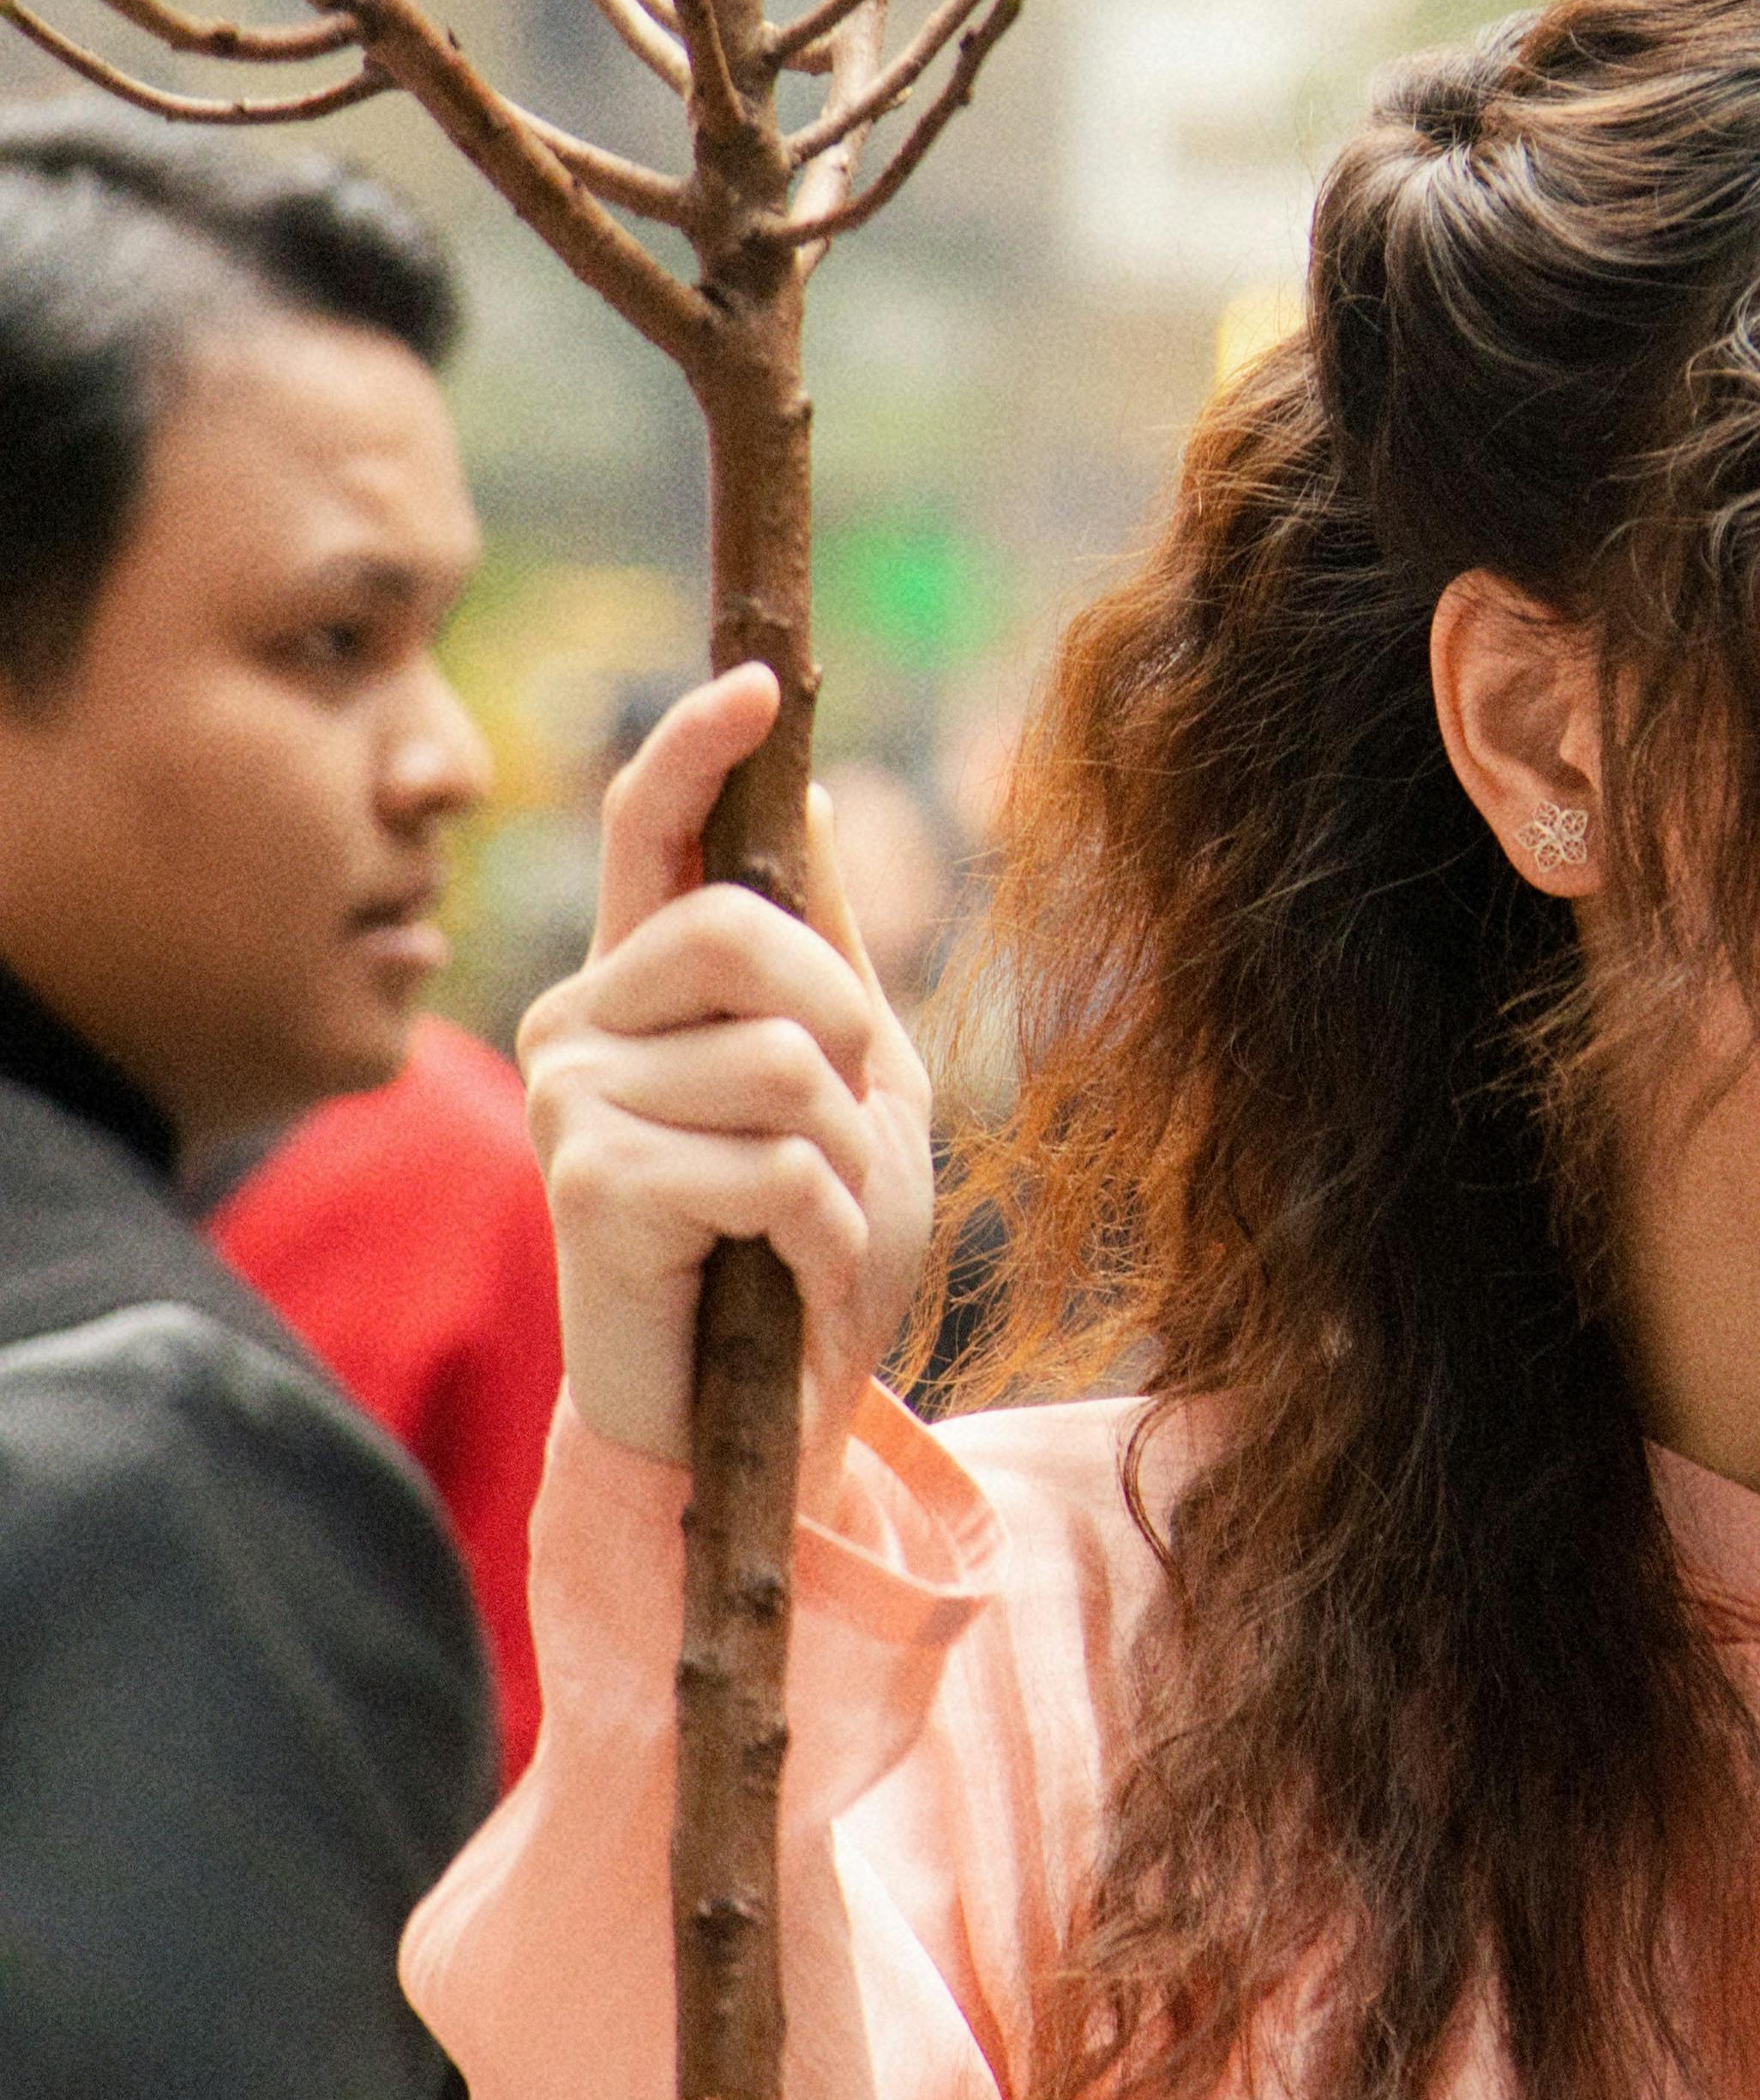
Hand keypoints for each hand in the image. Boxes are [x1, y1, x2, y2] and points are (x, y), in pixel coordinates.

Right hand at [520, 666, 936, 1480]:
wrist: (767, 1417)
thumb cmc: (803, 1248)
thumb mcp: (846, 1079)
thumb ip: (819, 950)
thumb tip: (808, 796)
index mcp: (641, 983)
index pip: (650, 830)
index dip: (698, 748)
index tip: (759, 682)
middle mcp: (581, 1023)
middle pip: (743, 932)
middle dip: (841, 1030)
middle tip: (845, 1129)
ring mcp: (572, 1102)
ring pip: (780, 1060)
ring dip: (843, 1160)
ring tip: (808, 1228)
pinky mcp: (592, 1187)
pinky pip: (771, 1163)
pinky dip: (822, 1231)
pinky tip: (788, 1280)